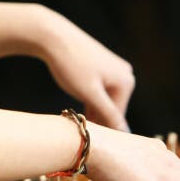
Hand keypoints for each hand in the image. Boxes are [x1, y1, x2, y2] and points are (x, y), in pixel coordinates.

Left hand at [36, 8, 134, 130]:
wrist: (53, 36)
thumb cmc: (71, 65)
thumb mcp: (90, 93)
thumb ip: (108, 113)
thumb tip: (124, 132)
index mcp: (126, 82)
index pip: (117, 118)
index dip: (102, 132)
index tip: (89, 144)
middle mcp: (124, 74)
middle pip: (110, 109)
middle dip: (95, 120)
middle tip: (78, 134)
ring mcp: (113, 69)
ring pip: (102, 101)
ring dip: (89, 111)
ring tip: (73, 122)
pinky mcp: (100, 66)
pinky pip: (97, 91)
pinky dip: (87, 100)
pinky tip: (74, 109)